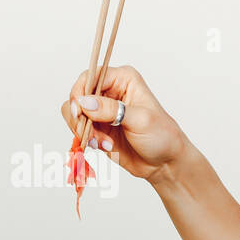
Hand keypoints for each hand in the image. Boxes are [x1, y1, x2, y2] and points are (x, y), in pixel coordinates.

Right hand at [60, 65, 186, 183]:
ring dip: (84, 130)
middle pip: (78, 95)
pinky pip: (79, 129)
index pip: (90, 76)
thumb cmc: (161, 136)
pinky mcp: (97, 128)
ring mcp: (102, 110)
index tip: (78, 112)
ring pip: (74, 113)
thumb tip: (85, 102)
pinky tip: (104, 146)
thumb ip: (112, 110)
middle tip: (92, 134)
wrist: (164, 162)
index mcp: (123, 79)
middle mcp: (110, 91)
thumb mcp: (140, 120)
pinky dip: (86, 139)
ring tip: (102, 143)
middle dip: (80, 116)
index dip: (80, 92)